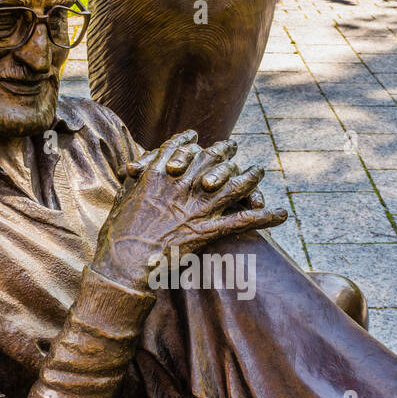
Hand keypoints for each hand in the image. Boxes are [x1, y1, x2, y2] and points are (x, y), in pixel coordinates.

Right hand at [92, 130, 287, 290]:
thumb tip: (133, 173)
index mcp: (158, 176)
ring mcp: (196, 208)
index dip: (191, 143)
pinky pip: (241, 222)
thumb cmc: (116, 235)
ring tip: (260, 172)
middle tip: (235, 145)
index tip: (198, 137)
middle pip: (210, 162)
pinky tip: (280, 215)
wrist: (122, 260)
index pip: (180, 150)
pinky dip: (263, 217)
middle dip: (224, 153)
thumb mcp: (121, 199)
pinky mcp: (206, 231)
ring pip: (231, 186)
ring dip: (249, 178)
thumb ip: (134, 183)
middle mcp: (181, 185)